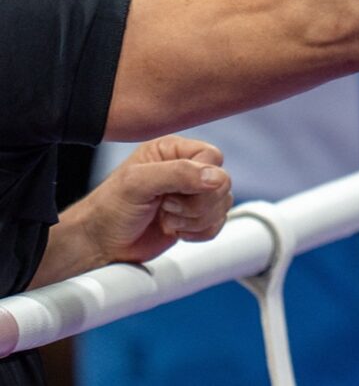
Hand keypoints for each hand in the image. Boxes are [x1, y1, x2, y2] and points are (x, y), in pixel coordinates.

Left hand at [73, 136, 232, 264]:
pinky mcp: (195, 218)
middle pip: (223, 183)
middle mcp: (186, 169)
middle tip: (166, 207)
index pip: (212, 158)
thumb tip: (216, 177)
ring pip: (223, 205)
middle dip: (195, 204)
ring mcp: (192, 195)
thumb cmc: (108, 210)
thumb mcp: (137, 183)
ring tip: (166, 219)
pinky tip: (175, 230)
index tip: (173, 193)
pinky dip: (198, 233)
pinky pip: (218, 224)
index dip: (200, 178)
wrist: (99, 244)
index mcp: (173, 150)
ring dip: (194, 220)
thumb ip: (178, 173)